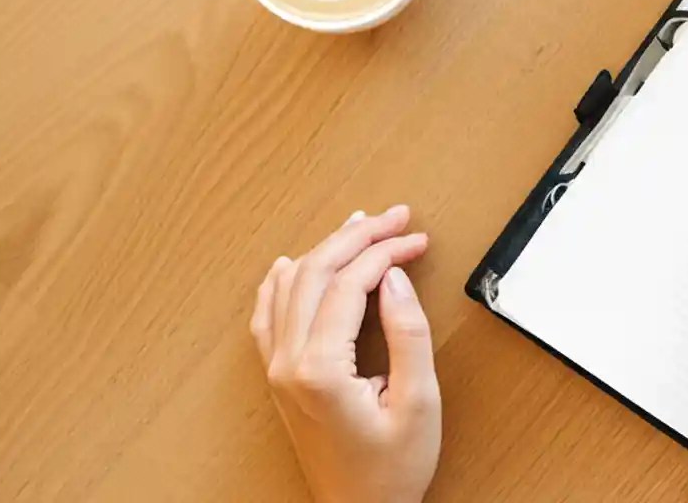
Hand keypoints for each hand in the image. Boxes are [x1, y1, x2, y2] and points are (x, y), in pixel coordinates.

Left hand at [249, 205, 440, 502]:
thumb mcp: (419, 402)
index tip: (417, 239)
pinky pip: (268, 315)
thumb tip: (394, 277)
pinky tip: (289, 263)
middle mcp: (288, 363)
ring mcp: (277, 369)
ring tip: (361, 226)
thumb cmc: (391, 468)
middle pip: (315, 273)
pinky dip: (281, 282)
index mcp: (320, 368)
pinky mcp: (279, 377)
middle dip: (358, 237)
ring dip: (326, 249)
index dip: (385, 252)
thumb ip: (408, 333)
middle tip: (396, 218)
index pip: (350, 283)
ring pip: (290, 285)